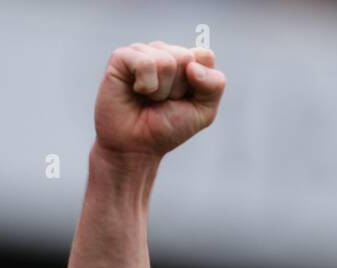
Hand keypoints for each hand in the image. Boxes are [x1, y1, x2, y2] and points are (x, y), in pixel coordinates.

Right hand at [93, 41, 225, 161]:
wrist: (136, 147)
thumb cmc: (168, 128)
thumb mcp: (203, 112)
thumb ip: (214, 85)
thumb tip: (192, 65)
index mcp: (185, 62)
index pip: (205, 56)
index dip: (200, 82)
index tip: (186, 99)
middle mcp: (164, 52)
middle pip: (186, 57)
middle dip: (179, 88)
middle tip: (164, 102)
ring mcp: (142, 52)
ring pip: (166, 61)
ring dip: (161, 90)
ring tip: (150, 99)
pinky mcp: (122, 57)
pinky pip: (145, 62)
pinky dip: (146, 84)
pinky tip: (137, 92)